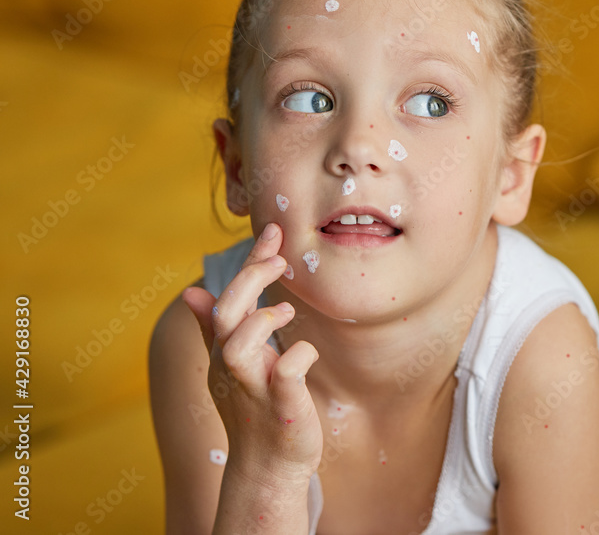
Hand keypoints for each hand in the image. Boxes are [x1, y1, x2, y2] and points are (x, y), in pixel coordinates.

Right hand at [183, 222, 322, 485]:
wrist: (267, 467)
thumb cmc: (257, 409)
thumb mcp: (234, 365)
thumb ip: (215, 329)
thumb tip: (193, 293)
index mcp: (225, 351)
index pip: (229, 296)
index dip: (250, 261)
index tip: (274, 231)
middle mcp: (233, 368)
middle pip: (227, 314)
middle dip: (250, 280)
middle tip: (280, 260)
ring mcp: (255, 389)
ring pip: (239, 347)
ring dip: (261, 321)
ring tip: (285, 310)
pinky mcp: (281, 409)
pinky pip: (285, 375)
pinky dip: (297, 358)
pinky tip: (306, 353)